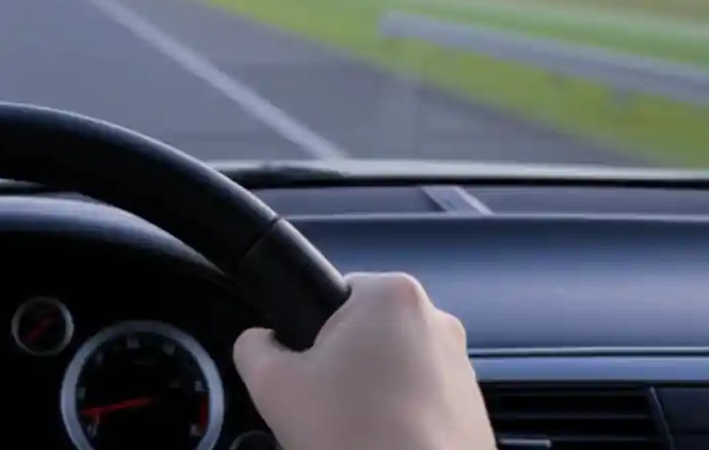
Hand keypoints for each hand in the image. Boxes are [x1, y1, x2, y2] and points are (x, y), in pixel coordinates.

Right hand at [234, 273, 495, 449]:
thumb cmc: (354, 437)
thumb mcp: (272, 385)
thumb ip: (253, 346)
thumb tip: (257, 343)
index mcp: (391, 297)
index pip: (336, 292)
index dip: (311, 333)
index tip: (309, 371)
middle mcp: (438, 322)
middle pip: (367, 332)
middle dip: (344, 365)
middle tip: (326, 405)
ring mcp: (463, 368)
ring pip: (396, 369)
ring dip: (373, 393)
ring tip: (356, 430)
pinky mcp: (474, 409)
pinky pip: (423, 403)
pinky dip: (402, 420)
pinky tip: (382, 443)